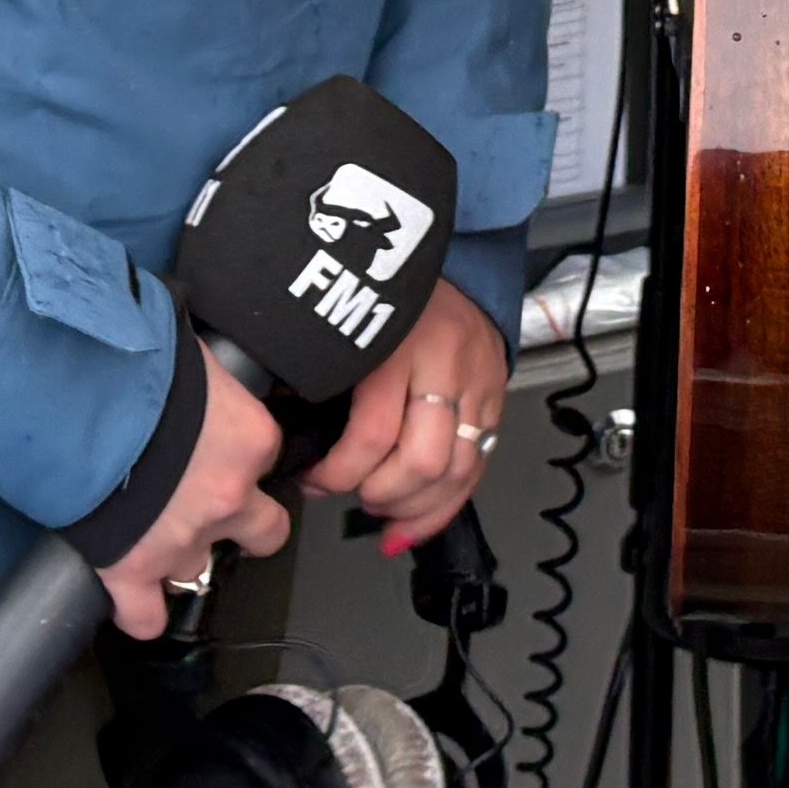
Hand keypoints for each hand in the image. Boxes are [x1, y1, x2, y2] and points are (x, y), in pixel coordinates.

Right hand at [88, 352, 293, 638]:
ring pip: (197, 568)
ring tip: (146, 527)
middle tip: (208, 503)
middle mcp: (226, 496)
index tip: (219, 447)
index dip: (238, 454)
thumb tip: (201, 372)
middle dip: (241, 523)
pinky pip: (147, 617)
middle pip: (264, 531)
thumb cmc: (127, 362)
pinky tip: (132, 598)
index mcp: (249, 439)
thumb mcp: (190, 354)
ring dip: (177, 552)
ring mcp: (181, 540)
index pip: (265, 456)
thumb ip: (207, 377)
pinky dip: (140, 612)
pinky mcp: (130, 569)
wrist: (70, 396)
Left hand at [309, 283, 513, 551]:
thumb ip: (325, 375)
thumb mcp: (349, 324)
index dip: (338, 473)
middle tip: (351, 496)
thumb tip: (291, 438)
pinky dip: (445, 506)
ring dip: (415, 508)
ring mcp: (480, 386)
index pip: (373, 433)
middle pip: (423, 461)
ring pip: (457, 473)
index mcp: (400, 341)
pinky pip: (478, 469)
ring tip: (381, 513)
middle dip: (382, 495)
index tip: (314, 480)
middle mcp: (447, 365)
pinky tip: (414, 524)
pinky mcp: (497, 402)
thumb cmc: (388, 294)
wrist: (457, 263)